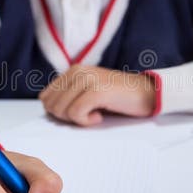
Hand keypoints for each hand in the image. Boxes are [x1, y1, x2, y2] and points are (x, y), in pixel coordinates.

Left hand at [39, 64, 156, 125]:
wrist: (147, 93)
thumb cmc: (117, 97)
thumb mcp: (88, 91)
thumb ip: (69, 95)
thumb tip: (47, 107)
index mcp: (73, 71)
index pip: (45, 97)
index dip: (58, 112)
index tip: (77, 113)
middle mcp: (78, 71)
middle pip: (52, 105)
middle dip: (66, 117)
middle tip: (86, 116)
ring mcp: (88, 79)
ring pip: (62, 110)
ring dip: (77, 120)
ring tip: (95, 114)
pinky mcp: (97, 90)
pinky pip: (76, 113)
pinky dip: (86, 121)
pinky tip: (99, 117)